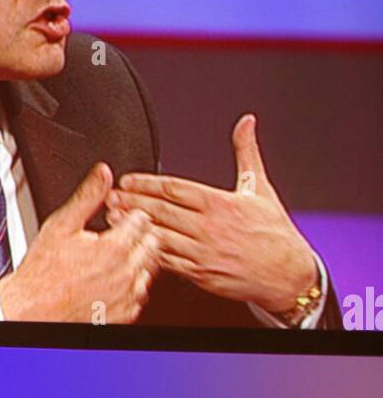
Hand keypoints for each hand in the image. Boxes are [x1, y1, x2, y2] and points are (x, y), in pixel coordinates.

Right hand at [0, 161, 158, 322]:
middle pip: (151, 243)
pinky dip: (132, 285)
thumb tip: (103, 172)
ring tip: (112, 258)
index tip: (117, 217)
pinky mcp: (124, 314)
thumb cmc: (42, 273)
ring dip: (138, 260)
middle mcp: (127, 273)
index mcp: (116, 248)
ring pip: (150, 269)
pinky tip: (112, 280)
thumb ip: (88, 196)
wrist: (32, 310)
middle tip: (116, 235)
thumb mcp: (61, 225)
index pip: (141, 219)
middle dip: (138, 234)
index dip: (129, 213)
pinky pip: (140, 295)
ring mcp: (127, 296)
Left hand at [107, 115, 318, 314]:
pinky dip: (149, 253)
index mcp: (220, 203)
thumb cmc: (273, 232)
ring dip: (133, 227)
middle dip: (132, 202)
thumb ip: (246, 152)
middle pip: (161, 211)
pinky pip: (169, 262)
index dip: (147, 183)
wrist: (287, 273)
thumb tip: (246, 123)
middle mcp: (209, 227)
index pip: (174, 189)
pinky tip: (132, 246)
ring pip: (160, 236)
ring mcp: (203, 252)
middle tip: (111, 196)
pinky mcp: (201, 274)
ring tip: (113, 219)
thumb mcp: (259, 187)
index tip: (128, 180)